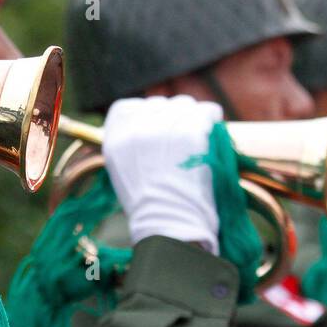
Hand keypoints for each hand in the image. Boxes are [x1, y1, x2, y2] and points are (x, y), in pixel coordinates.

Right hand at [102, 95, 223, 251]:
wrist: (170, 223)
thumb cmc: (150, 206)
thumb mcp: (123, 172)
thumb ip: (130, 144)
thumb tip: (152, 126)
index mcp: (115, 138)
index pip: (128, 108)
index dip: (146, 115)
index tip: (158, 128)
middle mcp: (136, 127)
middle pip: (159, 104)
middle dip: (172, 118)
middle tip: (182, 141)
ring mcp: (164, 127)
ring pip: (185, 104)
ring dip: (193, 118)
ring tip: (197, 142)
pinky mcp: (191, 130)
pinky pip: (207, 111)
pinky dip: (212, 122)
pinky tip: (210, 139)